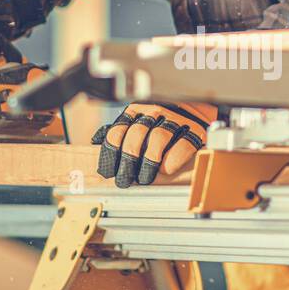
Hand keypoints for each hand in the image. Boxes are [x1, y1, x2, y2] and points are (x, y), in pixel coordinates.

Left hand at [92, 101, 218, 187]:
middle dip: (128, 161)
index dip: (111, 153)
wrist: (192, 109)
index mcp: (135, 111)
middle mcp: (154, 112)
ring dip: (149, 162)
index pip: (118, 131)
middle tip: (125, 180)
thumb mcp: (136, 121)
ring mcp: (174, 120)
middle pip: (136, 135)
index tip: (108, 172)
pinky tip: (166, 170)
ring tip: (145, 178)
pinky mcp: (193, 130)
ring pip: (158, 139)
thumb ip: (119, 131)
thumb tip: (95, 143)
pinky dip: (172, 159)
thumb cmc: (158, 121)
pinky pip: (182, 145)